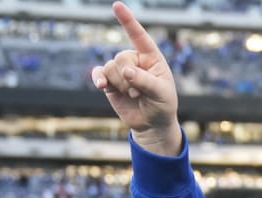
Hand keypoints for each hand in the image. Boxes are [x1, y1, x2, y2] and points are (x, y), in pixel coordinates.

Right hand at [91, 2, 180, 155]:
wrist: (152, 123)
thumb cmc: (162, 104)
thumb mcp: (160, 92)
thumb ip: (144, 80)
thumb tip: (125, 71)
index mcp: (151, 56)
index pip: (139, 36)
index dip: (128, 21)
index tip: (116, 6)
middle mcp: (134, 59)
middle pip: (121, 57)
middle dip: (129, 77)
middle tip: (140, 93)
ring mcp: (120, 70)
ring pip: (110, 68)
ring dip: (121, 85)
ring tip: (134, 95)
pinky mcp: (110, 82)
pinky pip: (99, 74)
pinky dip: (98, 78)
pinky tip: (101, 85)